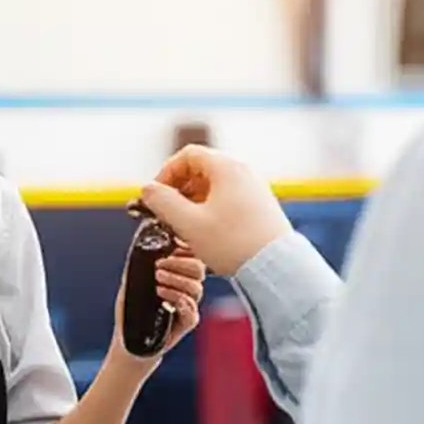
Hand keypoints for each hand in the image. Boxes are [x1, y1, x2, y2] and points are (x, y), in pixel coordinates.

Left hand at [108, 247, 205, 374]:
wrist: (129, 342)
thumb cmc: (131, 312)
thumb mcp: (131, 283)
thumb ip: (137, 264)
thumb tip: (138, 240)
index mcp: (177, 276)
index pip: (191, 257)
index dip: (184, 250)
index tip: (169, 248)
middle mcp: (185, 289)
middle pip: (198, 270)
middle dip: (180, 264)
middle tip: (159, 266)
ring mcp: (188, 307)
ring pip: (196, 288)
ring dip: (176, 281)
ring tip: (157, 283)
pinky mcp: (186, 324)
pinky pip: (192, 312)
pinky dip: (181, 302)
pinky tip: (164, 299)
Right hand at [139, 144, 291, 276]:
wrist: (276, 268)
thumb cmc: (234, 244)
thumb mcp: (188, 223)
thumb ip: (162, 202)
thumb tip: (147, 189)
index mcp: (227, 168)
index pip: (187, 155)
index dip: (166, 173)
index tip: (157, 195)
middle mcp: (244, 172)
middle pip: (201, 169)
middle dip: (179, 189)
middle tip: (168, 212)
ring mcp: (255, 189)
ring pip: (215, 185)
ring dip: (194, 201)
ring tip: (185, 226)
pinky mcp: (261, 206)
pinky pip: (229, 198)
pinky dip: (211, 209)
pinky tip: (206, 232)